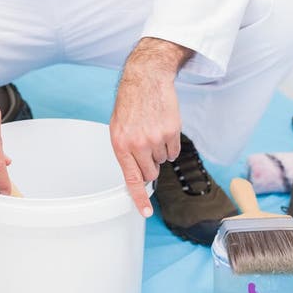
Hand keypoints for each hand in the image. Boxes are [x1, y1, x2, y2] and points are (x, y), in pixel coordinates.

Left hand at [110, 38, 189, 217]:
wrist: (147, 79)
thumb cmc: (130, 102)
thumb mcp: (118, 127)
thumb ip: (125, 151)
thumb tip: (135, 175)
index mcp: (120, 144)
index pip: (131, 179)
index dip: (139, 198)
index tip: (146, 213)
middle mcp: (137, 144)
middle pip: (150, 173)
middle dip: (150, 165)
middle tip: (146, 146)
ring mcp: (155, 139)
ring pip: (163, 161)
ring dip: (160, 151)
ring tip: (153, 130)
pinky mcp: (171, 132)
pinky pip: (174, 152)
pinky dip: (171, 145)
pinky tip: (163, 128)